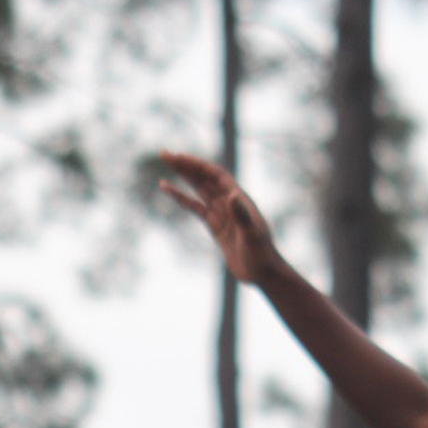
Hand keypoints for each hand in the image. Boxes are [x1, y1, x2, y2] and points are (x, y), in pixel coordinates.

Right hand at [158, 150, 279, 284]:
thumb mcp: (252, 235)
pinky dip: (181, 197)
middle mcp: (229, 202)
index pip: (215, 175)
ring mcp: (221, 213)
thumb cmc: (261, 254)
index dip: (198, 165)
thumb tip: (232, 195)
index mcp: (239, 199)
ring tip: (165, 161)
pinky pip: (195, 207)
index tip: (179, 157)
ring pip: (198, 189)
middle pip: (204, 178)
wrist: (262, 274)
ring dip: (182, 175)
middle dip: (185, 165)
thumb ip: (242, 216)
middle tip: (164, 154)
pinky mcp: (215, 226)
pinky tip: (167, 188)